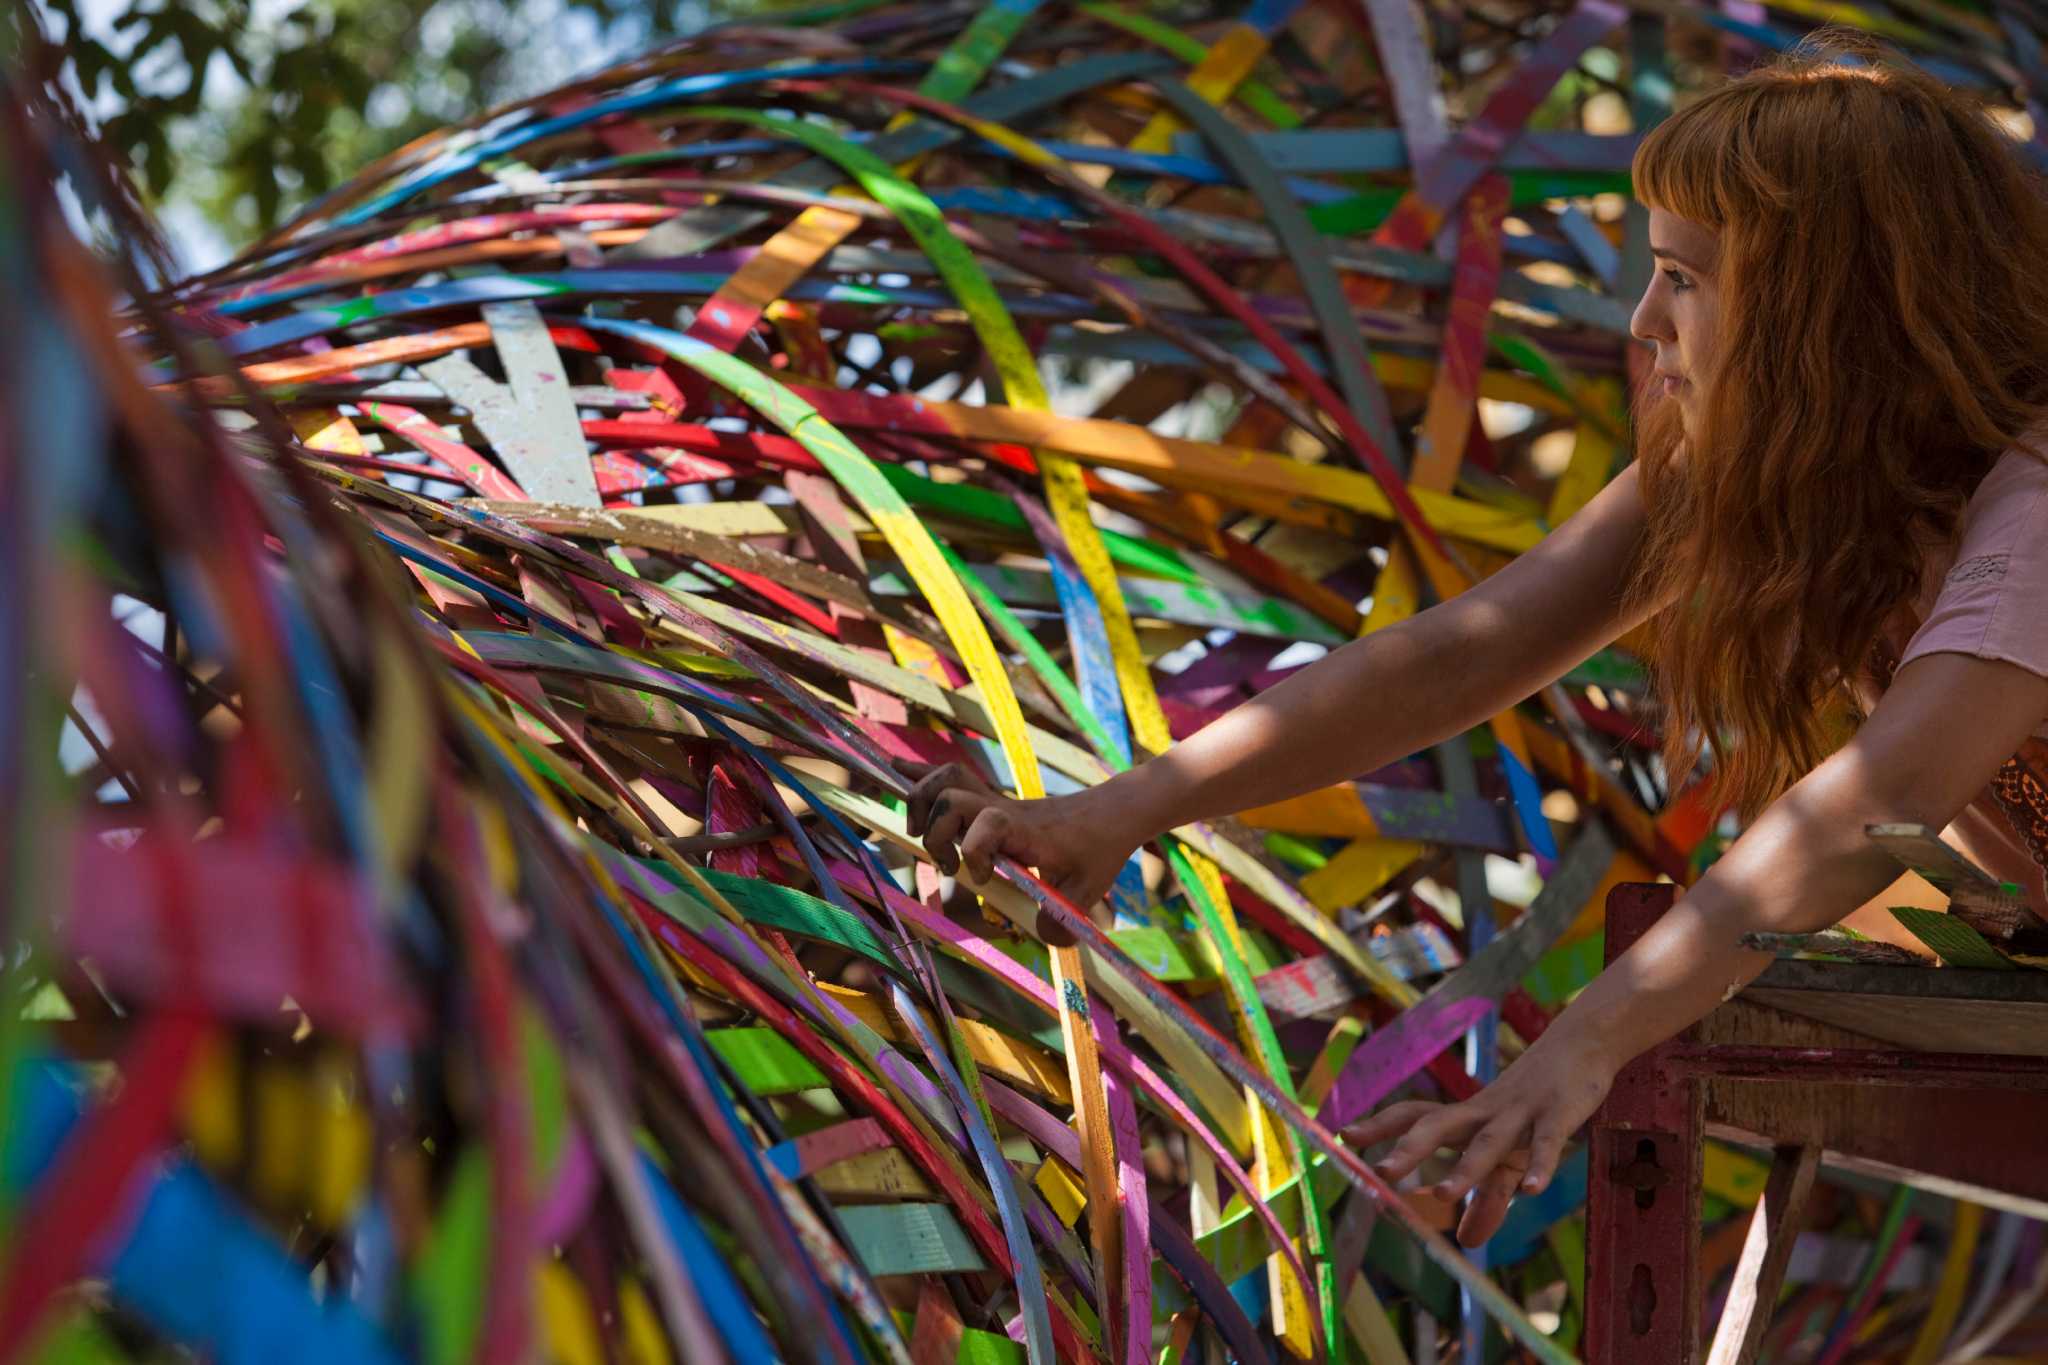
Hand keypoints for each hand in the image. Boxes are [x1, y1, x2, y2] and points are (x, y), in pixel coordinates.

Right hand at [902, 762, 1146, 912]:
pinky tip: (893, 768)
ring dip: (920, 801)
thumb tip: (1042, 940)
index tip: (987, 880)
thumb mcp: (1088, 891)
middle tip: (949, 867)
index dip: (975, 853)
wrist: (1113, 811)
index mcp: (1021, 829)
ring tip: (916, 832)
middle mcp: (1001, 809)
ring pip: (945, 779)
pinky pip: (951, 778)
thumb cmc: (1099, 848)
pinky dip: (920, 774)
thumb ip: (1062, 921)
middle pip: (950, 798)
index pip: (985, 825)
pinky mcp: (989, 802)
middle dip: (935, 834)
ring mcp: (993, 802)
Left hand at [1342, 1029, 1620, 1247]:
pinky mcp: (1558, 1113)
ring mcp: (1521, 1110)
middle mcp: (1485, 1110)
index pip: (1415, 1115)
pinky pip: (1545, 1142)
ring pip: (1488, 1141)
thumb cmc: (1536, 1100)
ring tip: (1442, 1194)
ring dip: (1465, 1168)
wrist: (1583, 1043)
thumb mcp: (1511, 1152)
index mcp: (1467, 1115)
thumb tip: (1466, 1242)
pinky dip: (1538, 1165)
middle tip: (1380, 1174)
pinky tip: (1531, 1191)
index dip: (1381, 1126)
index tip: (1345, 1137)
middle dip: (1408, 1150)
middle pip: (1438, 1126)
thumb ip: (1489, 1198)